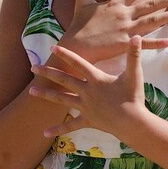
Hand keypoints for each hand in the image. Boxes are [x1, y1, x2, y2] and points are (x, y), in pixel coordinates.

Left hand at [29, 36, 146, 139]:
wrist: (132, 122)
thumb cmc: (133, 97)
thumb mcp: (134, 74)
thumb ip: (134, 54)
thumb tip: (136, 36)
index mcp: (96, 79)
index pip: (78, 63)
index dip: (65, 54)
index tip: (52, 47)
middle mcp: (87, 92)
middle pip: (64, 80)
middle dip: (48, 72)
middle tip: (32, 67)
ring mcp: (85, 107)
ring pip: (62, 100)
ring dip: (46, 95)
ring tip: (31, 92)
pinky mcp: (87, 120)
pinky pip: (71, 126)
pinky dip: (58, 129)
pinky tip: (44, 132)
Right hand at [59, 0, 167, 63]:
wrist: (76, 46)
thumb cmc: (79, 26)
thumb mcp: (81, 2)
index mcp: (115, 4)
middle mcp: (123, 15)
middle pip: (150, 5)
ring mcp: (125, 29)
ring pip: (152, 22)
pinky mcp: (124, 44)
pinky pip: (144, 43)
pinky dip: (157, 43)